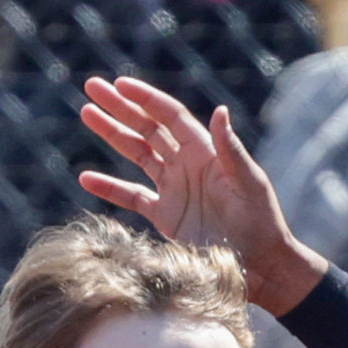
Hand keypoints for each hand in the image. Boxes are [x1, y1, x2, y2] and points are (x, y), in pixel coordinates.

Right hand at [74, 77, 325, 312]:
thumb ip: (231, 149)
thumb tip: (220, 110)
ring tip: (87, 113)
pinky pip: (132, 196)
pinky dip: (110, 188)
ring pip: (137, 154)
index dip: (146, 99)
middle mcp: (187, 165)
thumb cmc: (262, 221)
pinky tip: (86, 178)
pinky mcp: (166, 216)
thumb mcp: (249, 183)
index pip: (171, 117)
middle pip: (148, 128)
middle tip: (92, 87)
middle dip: (121, 107)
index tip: (120, 84)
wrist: (260, 264)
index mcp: (206, 153)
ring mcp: (175, 190)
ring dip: (112, 134)